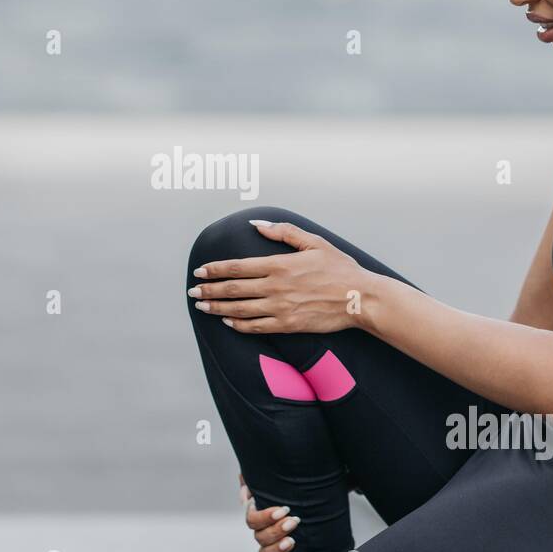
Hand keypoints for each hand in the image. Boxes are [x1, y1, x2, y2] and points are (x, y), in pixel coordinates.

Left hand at [189, 219, 370, 333]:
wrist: (360, 298)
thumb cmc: (339, 268)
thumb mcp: (313, 242)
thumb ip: (283, 232)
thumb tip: (257, 224)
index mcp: (279, 265)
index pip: (237, 267)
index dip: (215, 270)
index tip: (200, 271)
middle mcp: (275, 287)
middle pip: (233, 289)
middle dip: (209, 290)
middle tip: (192, 292)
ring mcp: (280, 308)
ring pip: (240, 309)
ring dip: (218, 308)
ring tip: (202, 307)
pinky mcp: (288, 325)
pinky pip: (257, 327)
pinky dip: (238, 325)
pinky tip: (227, 322)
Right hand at [240, 473, 298, 551]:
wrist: (303, 511)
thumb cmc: (285, 496)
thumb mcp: (273, 487)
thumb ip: (255, 483)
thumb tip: (243, 477)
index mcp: (257, 515)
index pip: (253, 519)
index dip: (265, 517)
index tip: (283, 510)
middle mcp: (260, 532)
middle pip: (260, 536)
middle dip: (277, 530)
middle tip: (293, 521)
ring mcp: (268, 546)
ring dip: (277, 548)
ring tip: (292, 540)